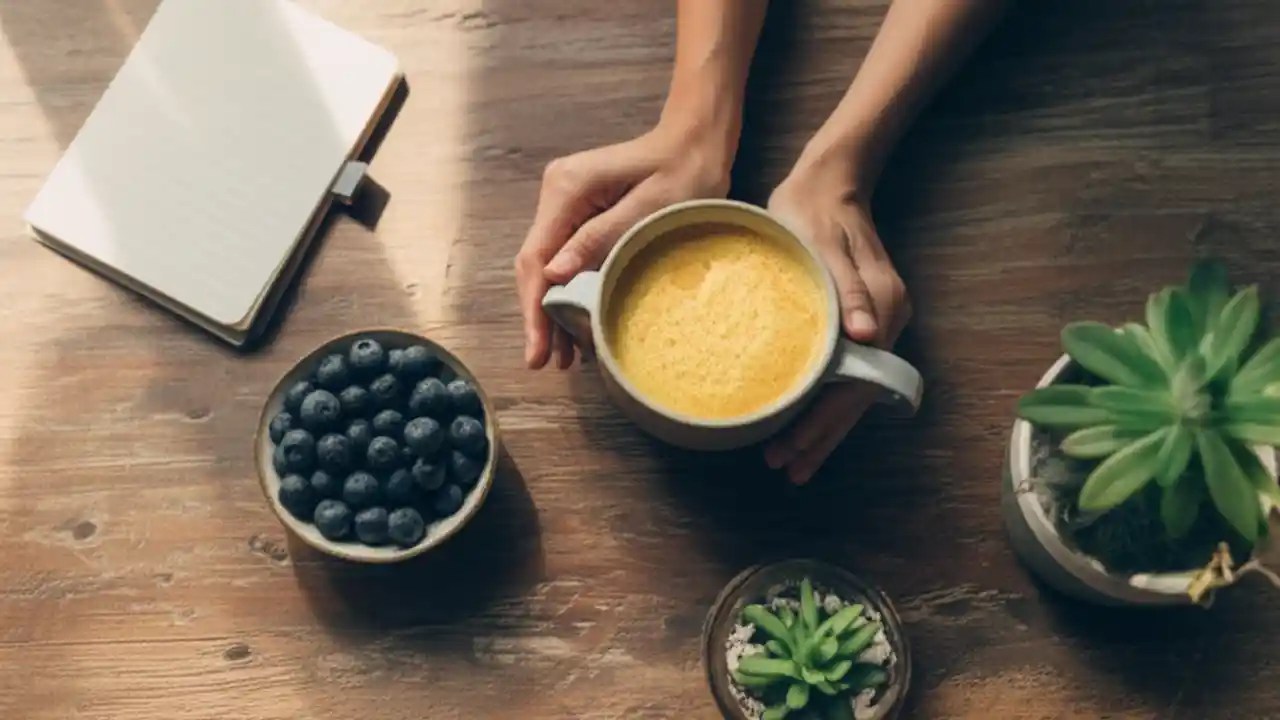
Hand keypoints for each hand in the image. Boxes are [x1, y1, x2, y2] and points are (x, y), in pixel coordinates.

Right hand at [515, 124, 732, 369]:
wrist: (697, 139)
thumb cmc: (684, 170)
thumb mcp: (648, 209)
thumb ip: (599, 239)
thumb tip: (555, 275)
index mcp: (567, 189)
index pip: (536, 258)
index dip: (535, 309)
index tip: (537, 350)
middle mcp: (557, 193)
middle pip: (536, 264)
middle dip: (540, 315)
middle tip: (547, 362)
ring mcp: (566, 202)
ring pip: (549, 264)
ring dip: (553, 308)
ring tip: (563, 355)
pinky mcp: (580, 210)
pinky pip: (566, 256)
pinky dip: (569, 291)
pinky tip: (576, 321)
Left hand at [763, 162, 911, 485]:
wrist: (828, 183)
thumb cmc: (814, 211)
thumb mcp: (823, 243)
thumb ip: (847, 290)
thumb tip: (867, 335)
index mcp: (883, 307)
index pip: (855, 383)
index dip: (824, 423)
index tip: (792, 448)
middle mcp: (888, 321)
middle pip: (857, 397)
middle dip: (821, 438)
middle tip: (785, 468)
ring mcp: (879, 323)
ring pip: (854, 391)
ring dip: (824, 429)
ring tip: (792, 460)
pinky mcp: (863, 322)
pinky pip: (847, 374)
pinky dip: (825, 404)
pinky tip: (802, 421)